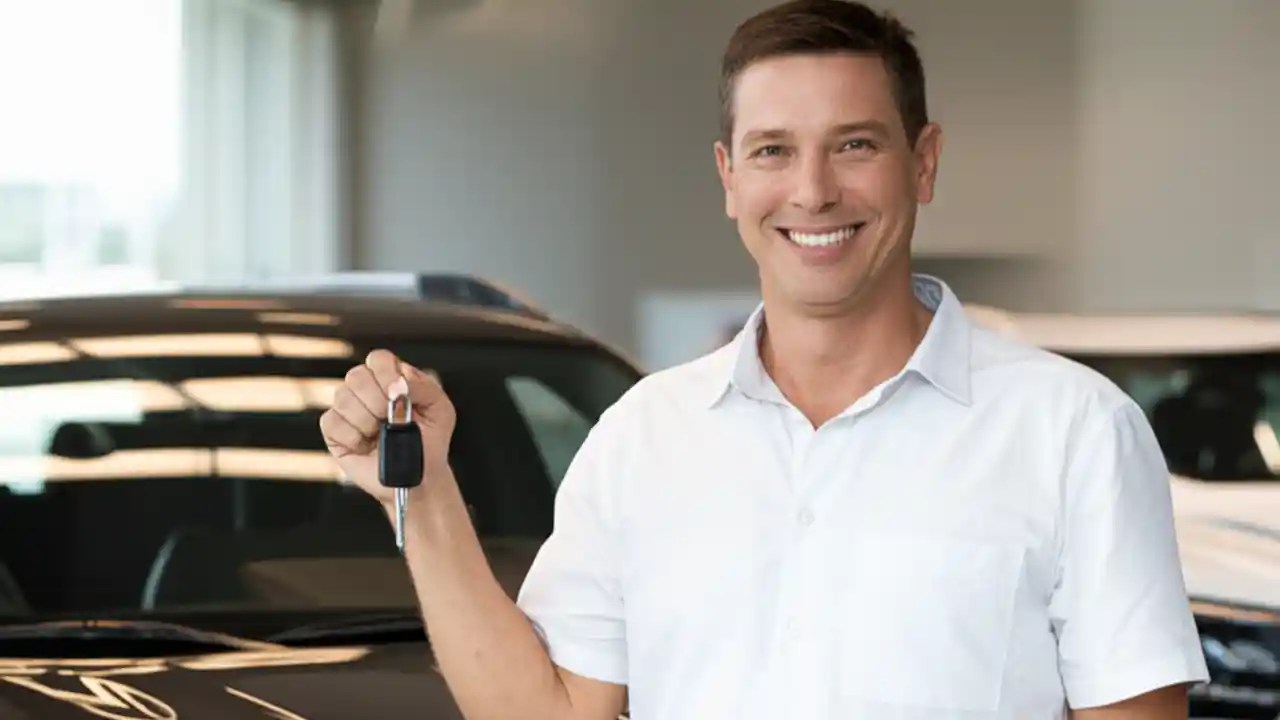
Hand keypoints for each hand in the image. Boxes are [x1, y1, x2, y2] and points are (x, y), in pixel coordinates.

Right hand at [320, 349, 456, 508]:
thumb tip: (400, 380)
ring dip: (367, 421)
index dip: (385, 373)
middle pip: (357, 375)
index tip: (398, 394)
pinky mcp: (334, 431)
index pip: (379, 359)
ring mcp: (348, 409)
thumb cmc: (429, 442)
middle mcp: (367, 390)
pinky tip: (366, 444)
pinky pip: (332, 422)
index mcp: (392, 379)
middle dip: (377, 400)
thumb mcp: (440, 410)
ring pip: (342, 397)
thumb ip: (424, 388)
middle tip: (390, 419)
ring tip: (381, 434)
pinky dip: (352, 436)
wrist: (419, 478)